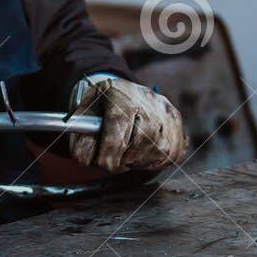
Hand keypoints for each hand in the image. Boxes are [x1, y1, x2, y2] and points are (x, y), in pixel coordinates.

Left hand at [68, 76, 187, 172]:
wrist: (123, 92)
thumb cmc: (102, 107)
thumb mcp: (83, 114)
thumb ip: (79, 137)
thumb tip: (85, 159)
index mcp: (119, 93)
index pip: (119, 123)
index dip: (111, 151)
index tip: (104, 163)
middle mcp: (147, 99)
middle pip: (142, 139)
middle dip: (126, 158)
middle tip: (116, 158)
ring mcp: (165, 110)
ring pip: (160, 149)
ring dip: (141, 160)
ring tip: (129, 154)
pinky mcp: (177, 122)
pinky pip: (174, 152)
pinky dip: (158, 161)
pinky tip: (144, 154)